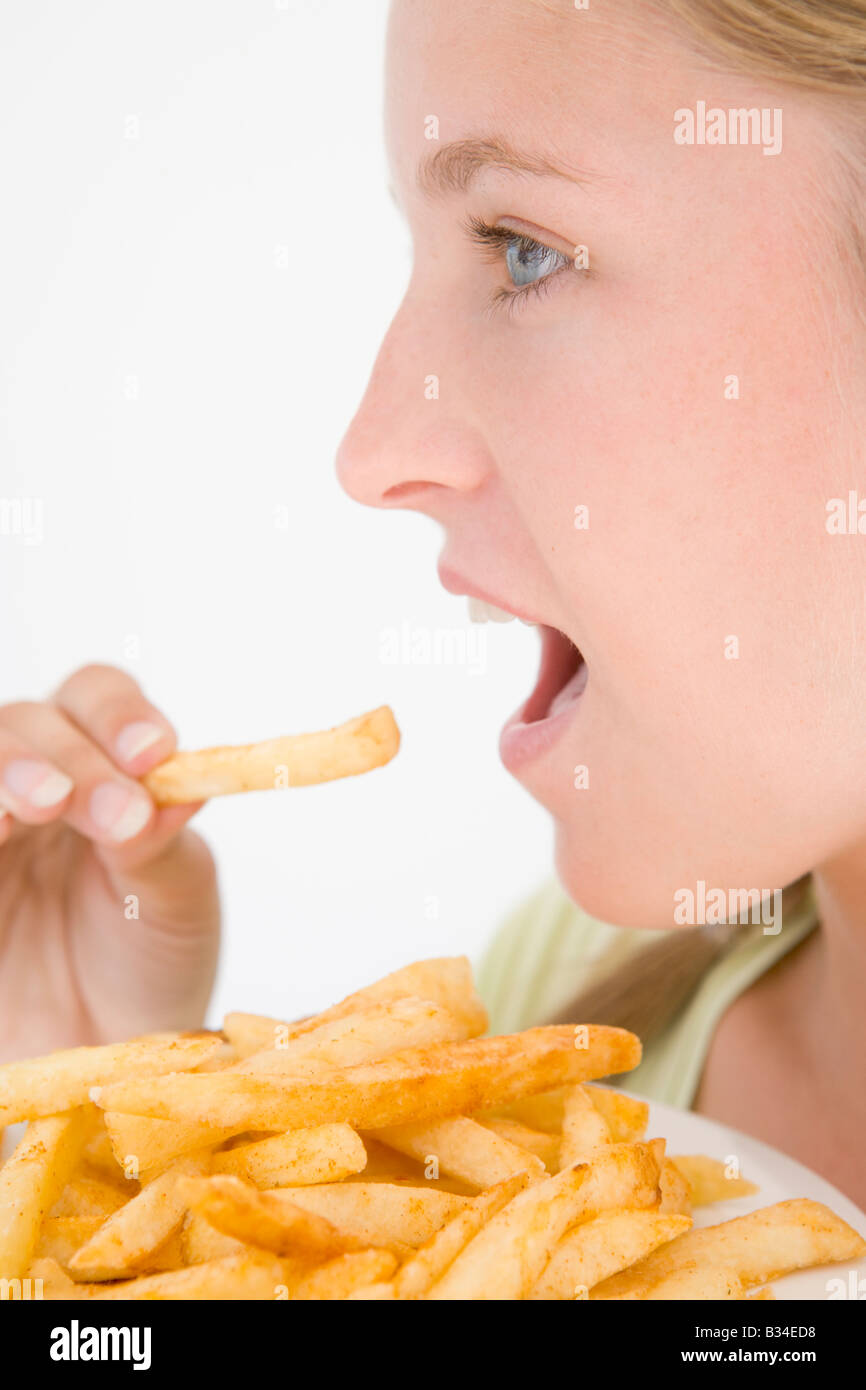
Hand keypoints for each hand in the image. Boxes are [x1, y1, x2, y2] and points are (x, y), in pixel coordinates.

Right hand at [0, 664, 219, 1060]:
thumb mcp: (175, 903)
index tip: (152, 753)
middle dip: (66, 756)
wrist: (102, 1057)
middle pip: (24, 722)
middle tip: (108, 813)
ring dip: (7, 770)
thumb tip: (165, 786)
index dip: (119, 715)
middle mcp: (32, 782)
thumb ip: (161, 843)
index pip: (96, 700)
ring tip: (41, 807)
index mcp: (100, 767)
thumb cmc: (146, 966)